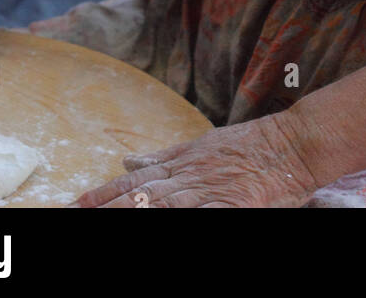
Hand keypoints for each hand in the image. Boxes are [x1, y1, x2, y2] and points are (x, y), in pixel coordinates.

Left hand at [70, 112, 319, 208]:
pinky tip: (162, 220)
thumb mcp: (200, 145)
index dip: (103, 194)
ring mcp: (208, 193)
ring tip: (106, 219)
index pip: (132, 182)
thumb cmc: (247, 145)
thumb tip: (127, 160)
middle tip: (76, 214)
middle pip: (139, 197)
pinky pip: (202, 216)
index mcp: (180, 164)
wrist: (290, 145)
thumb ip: (163, 156)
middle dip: (107, 209)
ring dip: (133, 213)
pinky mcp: (230, 206)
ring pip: (161, 207)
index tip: (76, 205)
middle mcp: (188, 178)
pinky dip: (183, 217)